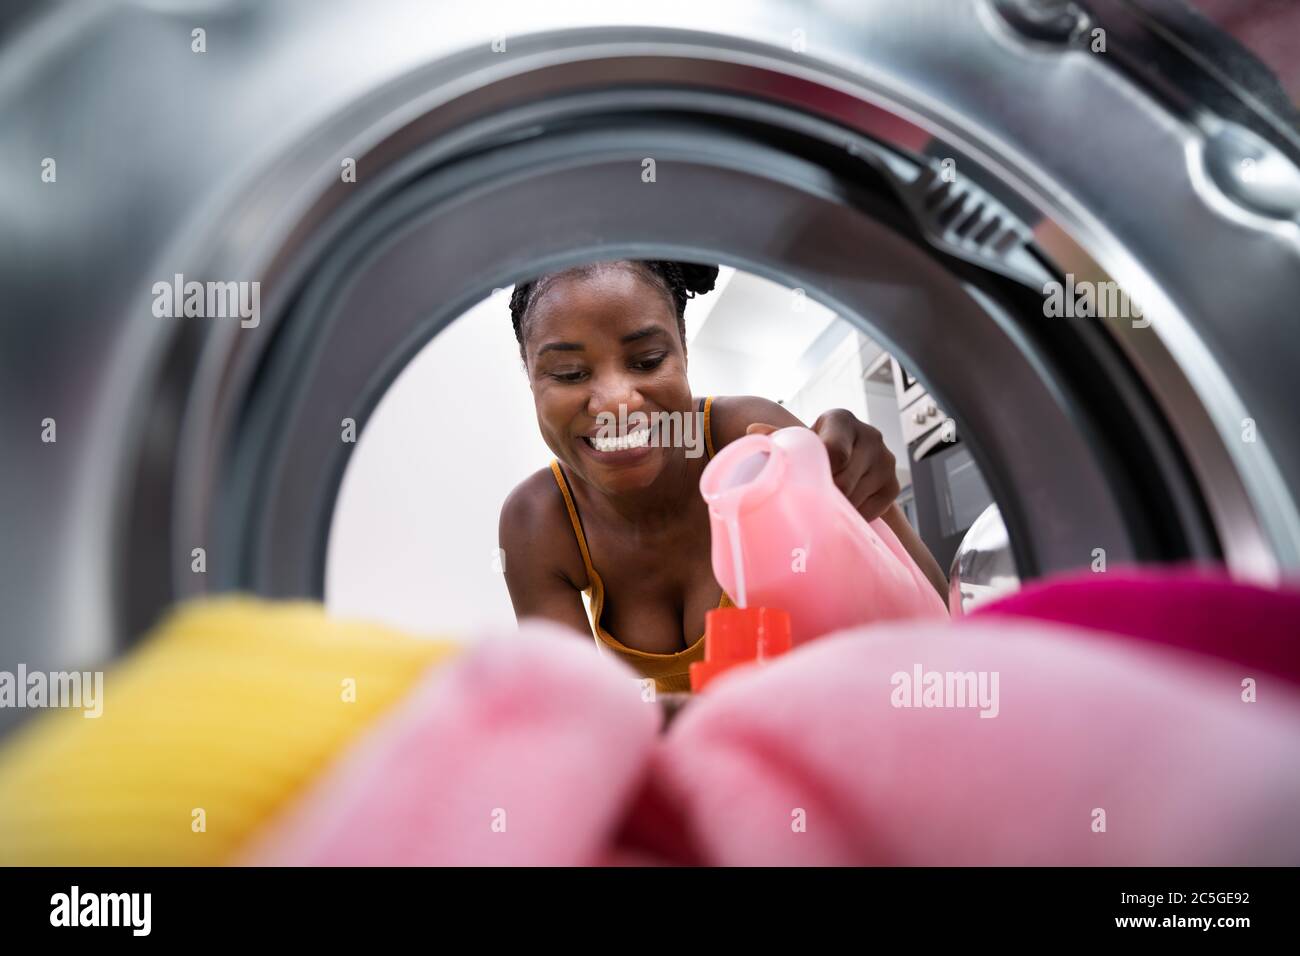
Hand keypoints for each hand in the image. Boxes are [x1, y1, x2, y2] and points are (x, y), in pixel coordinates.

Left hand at [747, 409, 900, 519]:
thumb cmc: (816, 448)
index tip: (805, 485)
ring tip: (822, 506)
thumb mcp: (799, 440)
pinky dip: (854, 514)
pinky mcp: (894, 485)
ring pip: (857, 497)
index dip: (820, 474)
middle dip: (825, 495)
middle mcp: (870, 435)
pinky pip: (872, 509)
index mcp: (842, 419)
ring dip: (838, 507)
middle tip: (807, 504)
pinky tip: (841, 509)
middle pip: (845, 480)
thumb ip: (779, 436)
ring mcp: (886, 460)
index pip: (835, 452)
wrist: (850, 459)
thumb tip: (752, 429)